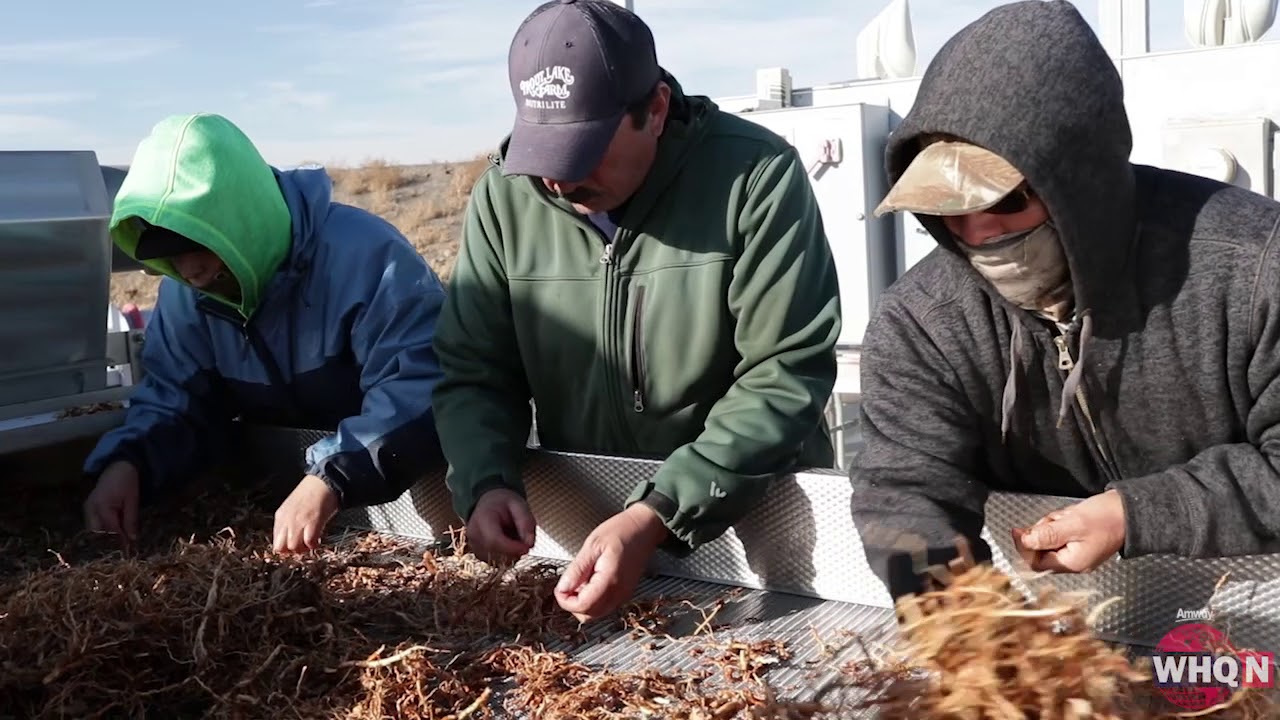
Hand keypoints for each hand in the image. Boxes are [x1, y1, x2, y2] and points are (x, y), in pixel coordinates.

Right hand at [84, 460, 140, 545]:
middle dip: (108, 544)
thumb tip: (132, 540)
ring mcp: (87, 508)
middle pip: (97, 534)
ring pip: (93, 531)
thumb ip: (131, 520)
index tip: (127, 553)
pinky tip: (112, 537)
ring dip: (104, 539)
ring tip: (117, 547)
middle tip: (122, 552)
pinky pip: (94, 524)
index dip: (119, 542)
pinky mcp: (89, 508)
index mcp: (102, 506)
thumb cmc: (127, 481)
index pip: (110, 530)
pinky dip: (102, 531)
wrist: (119, 466)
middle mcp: (90, 509)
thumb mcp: (132, 500)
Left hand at [273, 474, 340, 554]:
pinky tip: (318, 540)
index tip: (295, 546)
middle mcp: (287, 520)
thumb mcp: (292, 507)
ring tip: (310, 543)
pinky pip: (309, 542)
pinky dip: (313, 545)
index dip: (286, 549)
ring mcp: (299, 522)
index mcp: (281, 517)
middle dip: (291, 552)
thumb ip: (288, 522)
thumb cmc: (311, 493)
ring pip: (293, 547)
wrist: (323, 481)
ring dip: (303, 548)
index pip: (276, 543)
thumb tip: (291, 539)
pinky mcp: (313, 522)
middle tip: (302, 547)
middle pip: (281, 548)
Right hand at [465, 488, 536, 563]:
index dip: (512, 548)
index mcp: (482, 518)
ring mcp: (474, 546)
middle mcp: (474, 534)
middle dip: (515, 550)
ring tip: (513, 536)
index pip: (494, 540)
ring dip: (511, 554)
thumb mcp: (519, 505)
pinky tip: (507, 542)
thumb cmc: (504, 504)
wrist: (489, 503)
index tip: (528, 547)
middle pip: (497, 553)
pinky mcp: (478, 554)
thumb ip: (526, 522)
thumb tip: (530, 544)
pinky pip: (497, 562)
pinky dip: (506, 556)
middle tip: (523, 537)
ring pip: (498, 560)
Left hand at [555, 503, 668, 623]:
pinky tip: (591, 581)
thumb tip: (563, 588)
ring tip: (581, 580)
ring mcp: (624, 595)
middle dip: (573, 604)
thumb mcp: (592, 545)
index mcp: (610, 580)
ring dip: (583, 602)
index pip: (582, 606)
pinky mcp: (625, 593)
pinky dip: (593, 599)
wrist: (645, 528)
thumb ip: (577, 570)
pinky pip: (605, 606)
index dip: (565, 601)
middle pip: (589, 615)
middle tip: (568, 584)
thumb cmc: (621, 531)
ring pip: (596, 613)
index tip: (559, 588)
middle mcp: (619, 593)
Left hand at [1011, 489, 1125, 572]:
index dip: (1024, 546)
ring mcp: (1077, 552)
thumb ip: (1047, 534)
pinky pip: (1060, 533)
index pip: (1035, 562)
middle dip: (1043, 530)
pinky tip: (1072, 515)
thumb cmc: (1108, 518)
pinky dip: (1061, 522)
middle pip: (1041, 549)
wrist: (1133, 510)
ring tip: (1069, 515)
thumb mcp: (1073, 524)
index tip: (1017, 530)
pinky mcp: (1080, 541)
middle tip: (1057, 518)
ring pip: (1050, 538)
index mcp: (1072, 563)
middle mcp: (1074, 562)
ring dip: (1053, 523)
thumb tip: (1024, 541)